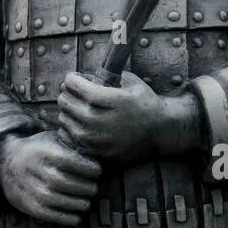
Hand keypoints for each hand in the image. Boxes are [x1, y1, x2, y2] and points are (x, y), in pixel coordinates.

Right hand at [0, 130, 101, 225]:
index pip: (72, 162)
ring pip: (63, 201)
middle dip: (88, 187)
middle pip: (69, 183)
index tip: (96, 170)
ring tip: (86, 200)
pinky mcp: (29, 206)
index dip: (89, 168)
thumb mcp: (51, 139)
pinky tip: (77, 213)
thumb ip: (72, 145)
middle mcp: (35, 171)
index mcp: (43, 151)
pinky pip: (53, 216)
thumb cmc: (39, 150)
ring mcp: (31, 190)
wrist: (6, 163)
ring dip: (81, 203)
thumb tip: (99, 152)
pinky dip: (69, 217)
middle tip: (93, 187)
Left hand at [57, 71, 196, 162]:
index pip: (82, 88)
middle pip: (70, 105)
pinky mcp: (100, 151)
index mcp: (117, 101)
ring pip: (67, 123)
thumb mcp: (131, 82)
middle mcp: (108, 121)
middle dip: (66, 93)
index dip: (71, 80)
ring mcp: (103, 139)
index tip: (71, 77)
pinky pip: (72, 139)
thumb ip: (108, 76)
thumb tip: (83, 76)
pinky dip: (69, 128)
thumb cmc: (145, 102)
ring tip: (72, 105)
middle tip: (70, 90)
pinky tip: (74, 121)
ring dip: (66, 111)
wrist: (160, 131)